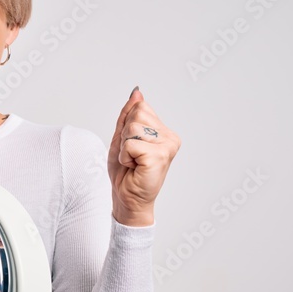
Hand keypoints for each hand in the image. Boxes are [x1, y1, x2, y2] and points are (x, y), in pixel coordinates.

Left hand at [108, 86, 180, 226]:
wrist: (128, 199)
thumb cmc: (126, 173)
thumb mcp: (122, 138)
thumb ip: (128, 115)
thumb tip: (137, 92)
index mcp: (164, 131)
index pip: (140, 106)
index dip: (126, 125)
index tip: (132, 146)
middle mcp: (170, 137)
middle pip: (136, 113)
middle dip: (125, 134)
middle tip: (131, 155)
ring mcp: (167, 146)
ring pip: (132, 127)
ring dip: (124, 146)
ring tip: (133, 161)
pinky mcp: (159, 156)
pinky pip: (130, 143)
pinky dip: (125, 156)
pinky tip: (134, 167)